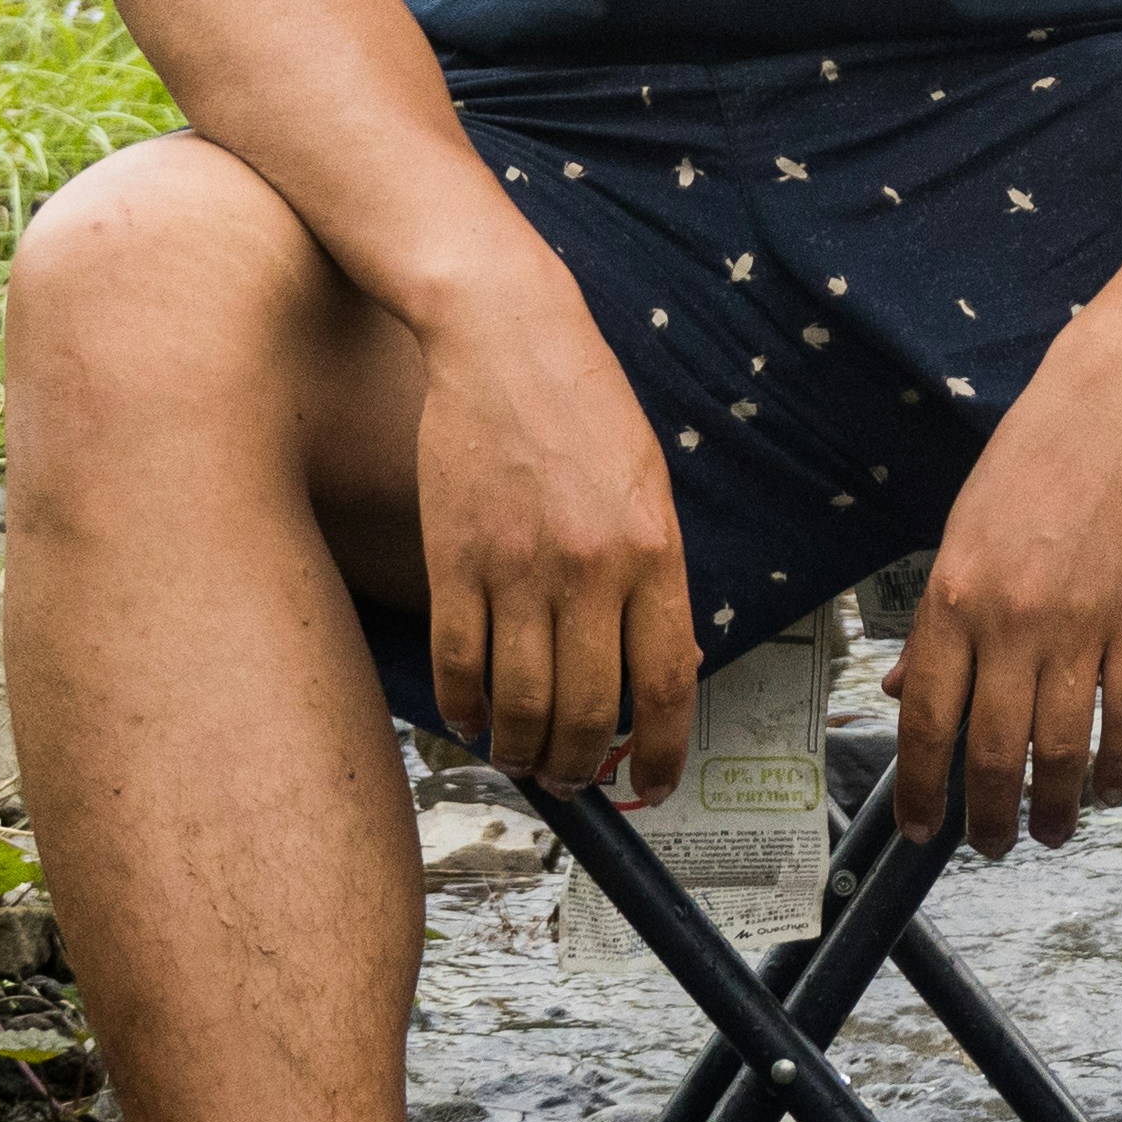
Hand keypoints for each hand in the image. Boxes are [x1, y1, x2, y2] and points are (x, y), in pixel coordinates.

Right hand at [412, 275, 699, 803]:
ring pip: (521, 704)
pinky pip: (458, 666)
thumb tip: (664, 666)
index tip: (654, 784)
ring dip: (525, 754)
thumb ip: (655, 576)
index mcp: (652, 550)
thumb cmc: (584, 407)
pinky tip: (473, 721)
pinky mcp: (452, 560)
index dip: (664, 751)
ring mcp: (516, 569)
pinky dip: (465, 712)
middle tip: (578, 780)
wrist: (505, 337)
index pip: (668, 682)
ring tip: (527, 762)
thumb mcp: (649, 487)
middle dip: (585, 767)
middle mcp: (589, 569)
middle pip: (590, 712)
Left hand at [895, 354, 1121, 852]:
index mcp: (951, 601)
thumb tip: (902, 697)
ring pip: (1060, 749)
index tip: (924, 828)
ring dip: (1054, 807)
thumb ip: (931, 627)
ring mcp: (1077, 624)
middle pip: (993, 752)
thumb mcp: (956, 538)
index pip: (927, 722)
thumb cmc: (1027, 465)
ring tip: (1050, 833)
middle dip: (988, 817)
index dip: (923, 789)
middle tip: (991, 845)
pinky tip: (1112, 789)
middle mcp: (1008, 622)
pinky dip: (1120, 765)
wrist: (1110, 407)